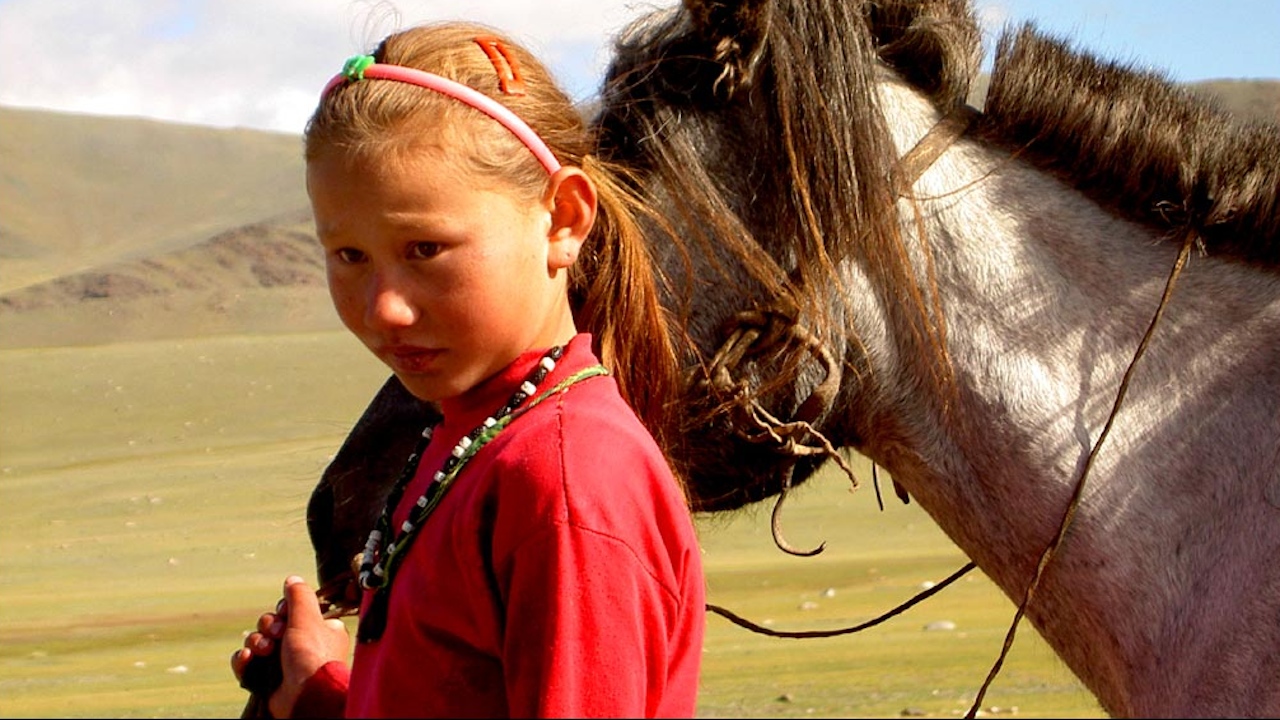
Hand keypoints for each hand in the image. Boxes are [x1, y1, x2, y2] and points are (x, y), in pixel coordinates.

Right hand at [231, 575, 350, 717]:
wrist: (305, 696)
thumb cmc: (312, 656)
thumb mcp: (309, 617)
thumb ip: (300, 596)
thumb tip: (292, 579)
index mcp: (318, 629)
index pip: (292, 611)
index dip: (283, 610)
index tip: (285, 613)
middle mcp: (301, 645)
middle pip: (271, 623)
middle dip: (268, 626)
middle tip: (276, 634)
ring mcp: (282, 663)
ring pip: (257, 641)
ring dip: (255, 642)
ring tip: (264, 651)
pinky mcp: (266, 679)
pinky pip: (246, 662)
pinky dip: (243, 660)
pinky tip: (246, 658)